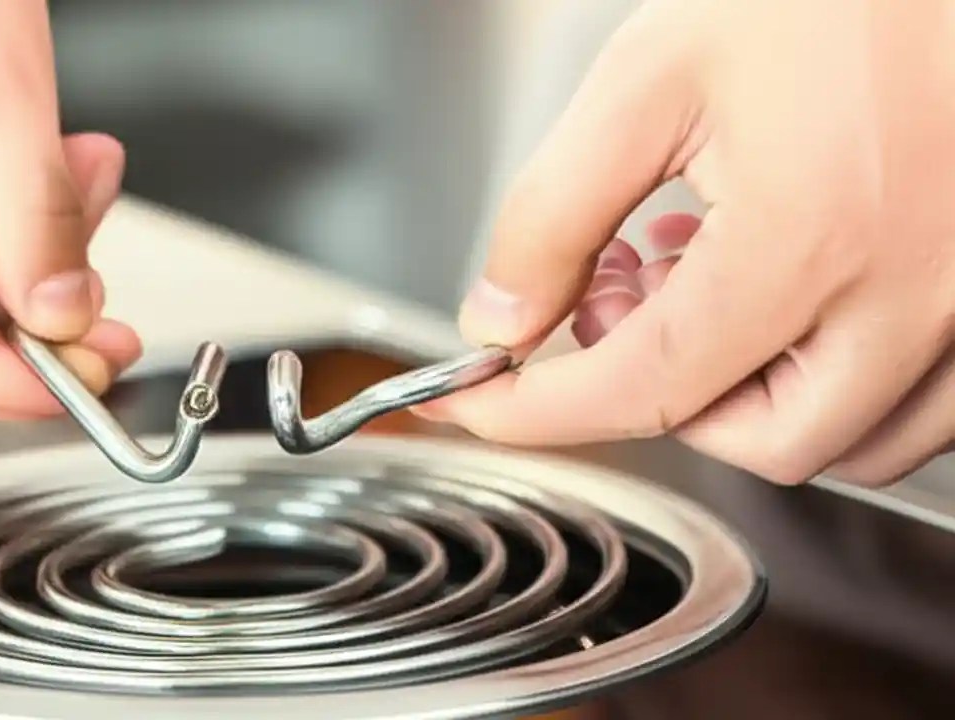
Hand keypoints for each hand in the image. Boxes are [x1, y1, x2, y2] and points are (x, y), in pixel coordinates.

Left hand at [418, 0, 954, 486]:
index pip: (647, 387)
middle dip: (664, 398)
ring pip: (849, 438)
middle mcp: (913, 296)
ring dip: (753, 395)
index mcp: (812, 240)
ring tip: (702, 282)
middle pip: (757, 441)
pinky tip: (792, 291)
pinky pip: (920, 404)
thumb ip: (557, 209)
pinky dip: (837, 379)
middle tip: (614, 305)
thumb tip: (504, 317)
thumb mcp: (653, 78)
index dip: (542, 411)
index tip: (486, 405)